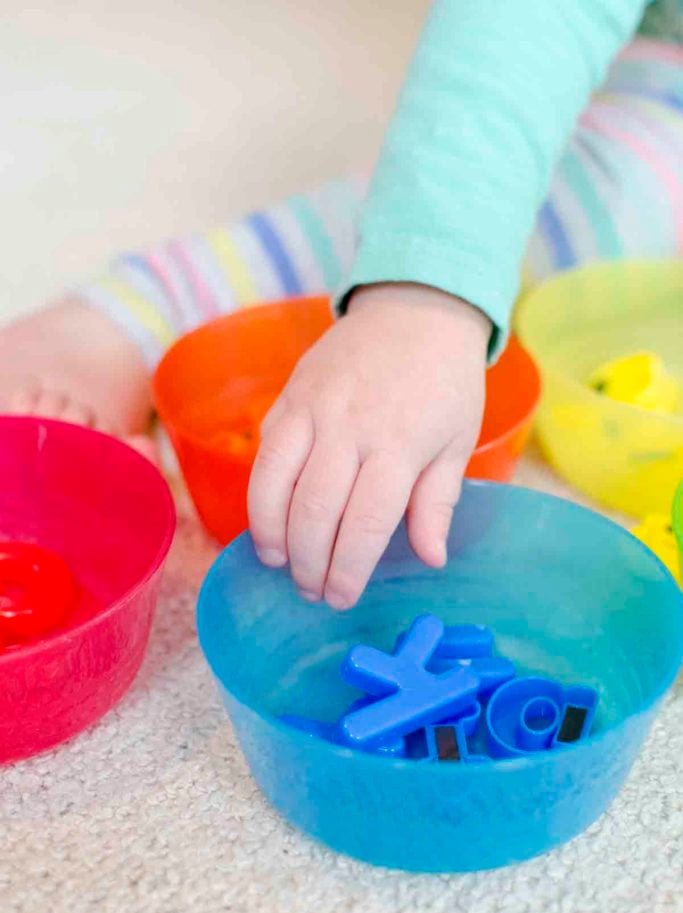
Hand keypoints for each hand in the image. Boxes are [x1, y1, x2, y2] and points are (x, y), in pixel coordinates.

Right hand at [248, 283, 489, 608]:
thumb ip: (438, 502)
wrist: (417, 308)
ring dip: (271, 532)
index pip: (364, 524)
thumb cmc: (445, 381)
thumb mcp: (458, 442)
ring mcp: (312, 409)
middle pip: (313, 512)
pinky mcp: (290, 396)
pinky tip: (269, 518)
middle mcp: (349, 428)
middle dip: (308, 562)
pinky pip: (265, 453)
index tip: (341, 597)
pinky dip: (261, 492)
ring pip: (274, 484)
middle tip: (311, 589)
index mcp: (398, 446)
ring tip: (279, 561)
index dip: (347, 570)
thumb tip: (430, 558)